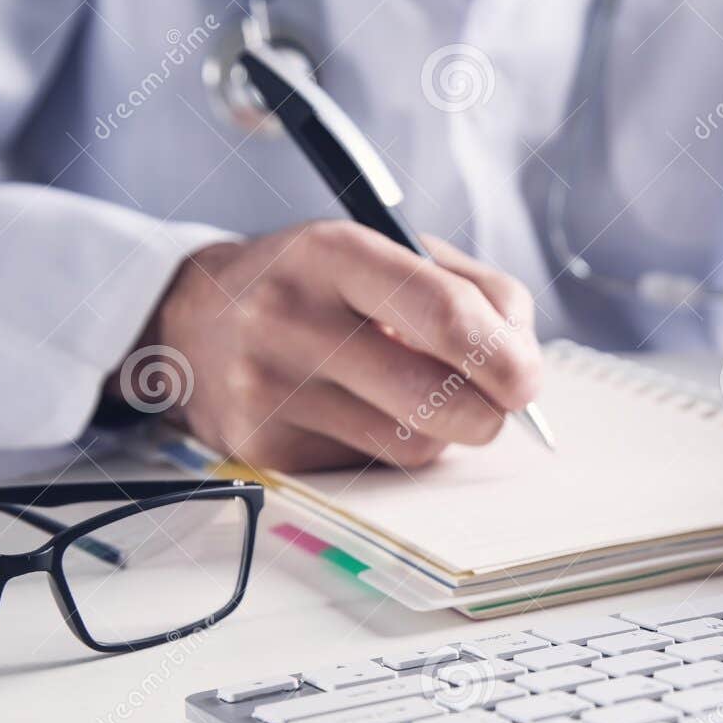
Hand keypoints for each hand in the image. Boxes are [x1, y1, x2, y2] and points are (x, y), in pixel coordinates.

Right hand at [114, 221, 543, 470]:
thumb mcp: (392, 254)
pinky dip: (388, 451)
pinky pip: (372, 471)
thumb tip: (524, 366)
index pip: (445, 314)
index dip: (504, 358)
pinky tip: (360, 416)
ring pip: (412, 445)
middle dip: (487, 413)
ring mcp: (269, 388)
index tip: (527, 381)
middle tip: (493, 404)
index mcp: (333, 252)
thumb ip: (477, 293)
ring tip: (411, 396)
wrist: (195, 322)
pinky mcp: (263, 449)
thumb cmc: (322, 287)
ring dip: (439, 432)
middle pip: (436, 398)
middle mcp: (290, 317)